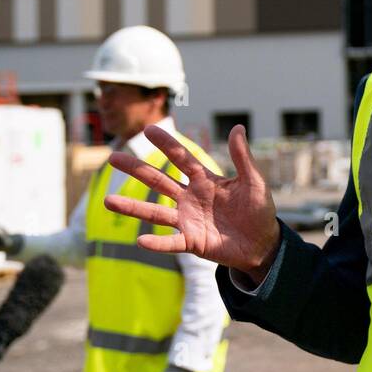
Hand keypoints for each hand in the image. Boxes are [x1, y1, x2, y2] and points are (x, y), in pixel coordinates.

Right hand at [103, 124, 280, 280]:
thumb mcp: (254, 183)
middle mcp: (191, 198)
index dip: (167, 145)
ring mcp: (188, 220)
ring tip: (107, 200)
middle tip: (112, 157)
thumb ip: (243, 158)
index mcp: (205, 181)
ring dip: (132, 207)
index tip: (149, 129)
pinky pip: (170, 242)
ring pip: (155, 212)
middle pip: (159, 181)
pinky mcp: (192, 242)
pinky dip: (157, 243)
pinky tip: (140, 240)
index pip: (182, 159)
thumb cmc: (259, 211)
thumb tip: (236, 127)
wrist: (263, 244)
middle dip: (137, 169)